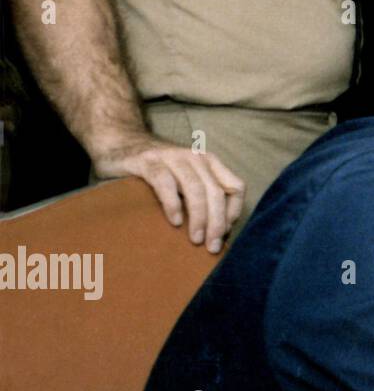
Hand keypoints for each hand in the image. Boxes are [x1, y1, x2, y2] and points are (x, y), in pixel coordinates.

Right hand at [91, 134, 244, 252]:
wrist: (120, 143)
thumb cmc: (157, 171)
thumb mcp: (186, 180)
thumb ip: (202, 198)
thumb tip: (218, 233)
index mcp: (210, 162)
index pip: (236, 187)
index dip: (234, 212)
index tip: (224, 234)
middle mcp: (195, 157)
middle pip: (216, 192)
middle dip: (217, 223)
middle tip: (212, 247)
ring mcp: (172, 157)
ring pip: (195, 188)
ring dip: (199, 217)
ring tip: (195, 240)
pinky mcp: (148, 162)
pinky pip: (165, 183)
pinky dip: (173, 204)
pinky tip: (174, 222)